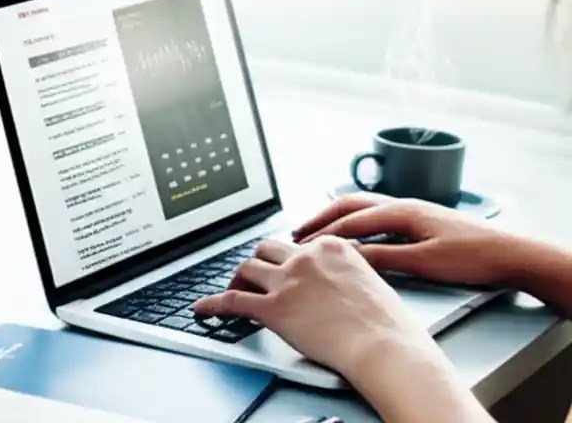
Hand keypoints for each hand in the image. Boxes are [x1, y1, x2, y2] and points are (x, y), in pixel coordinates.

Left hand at [193, 238, 432, 377]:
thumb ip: (346, 271)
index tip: (282, 267)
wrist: (385, 347)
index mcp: (330, 247)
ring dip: (238, 279)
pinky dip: (213, 304)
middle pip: (266, 249)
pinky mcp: (273, 308)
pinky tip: (203, 309)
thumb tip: (335, 279)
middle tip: (256, 277)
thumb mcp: (371, 279)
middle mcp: (305, 258)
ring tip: (234, 290)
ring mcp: (286, 281)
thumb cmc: (388, 324)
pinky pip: (233, 301)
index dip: (286, 259)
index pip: (296, 245)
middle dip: (259, 263)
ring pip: (247, 268)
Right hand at [293, 193, 518, 287]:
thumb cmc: (473, 256)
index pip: (351, 220)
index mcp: (402, 212)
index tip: (300, 245)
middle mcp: (403, 205)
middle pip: (351, 204)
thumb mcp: (424, 262)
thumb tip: (349, 255)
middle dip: (322, 217)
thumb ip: (384, 257)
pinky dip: (355, 220)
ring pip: (363, 207)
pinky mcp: (420, 220)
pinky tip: (353, 232)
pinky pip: (376, 214)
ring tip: (317, 229)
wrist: (510, 252)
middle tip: (298, 231)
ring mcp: (412, 210)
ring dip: (337, 216)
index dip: (323, 233)